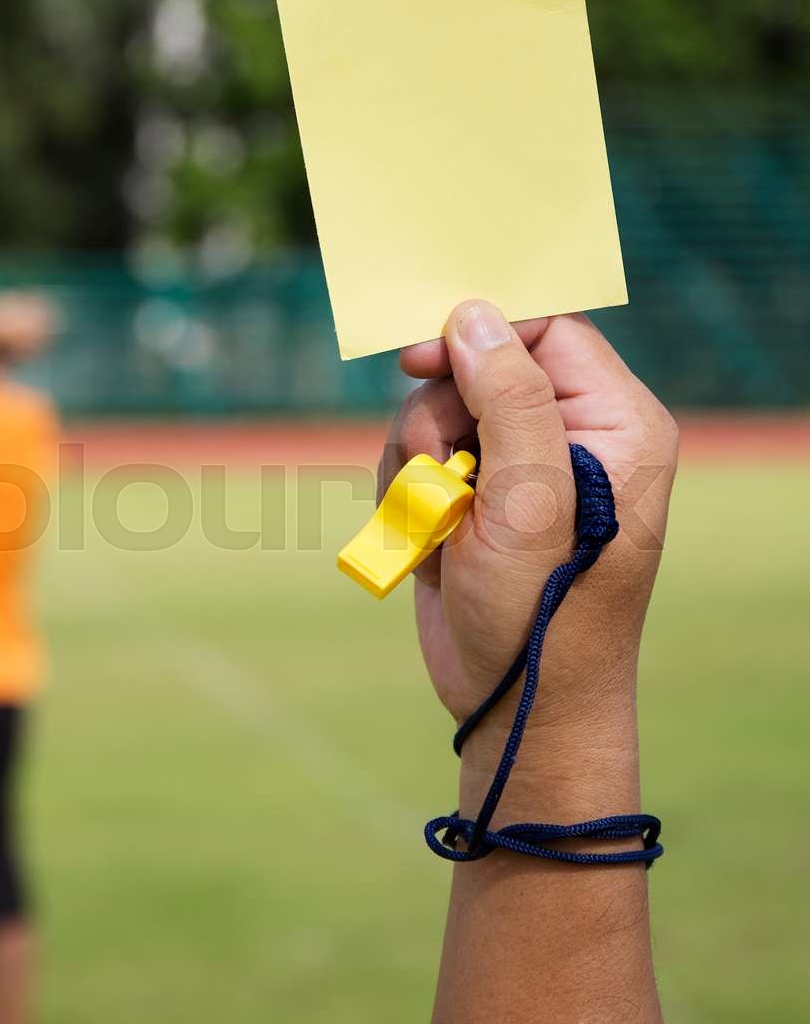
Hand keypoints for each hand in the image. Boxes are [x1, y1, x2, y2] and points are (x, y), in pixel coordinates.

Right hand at [381, 301, 678, 801]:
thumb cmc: (543, 609)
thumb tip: (474, 316)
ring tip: (440, 525)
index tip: (420, 358)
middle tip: (440, 472)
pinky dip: (408, 497)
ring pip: (436, 415)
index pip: (548, 332)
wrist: (516, 707)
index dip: (481, 334)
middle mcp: (573, 438)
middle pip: (479, 369)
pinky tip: (429, 542)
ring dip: (418, 466)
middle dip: (440, 419)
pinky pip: (417, 461)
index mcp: (616, 423)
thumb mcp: (531, 498)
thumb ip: (510, 398)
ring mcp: (520, 471)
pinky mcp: (475, 502)